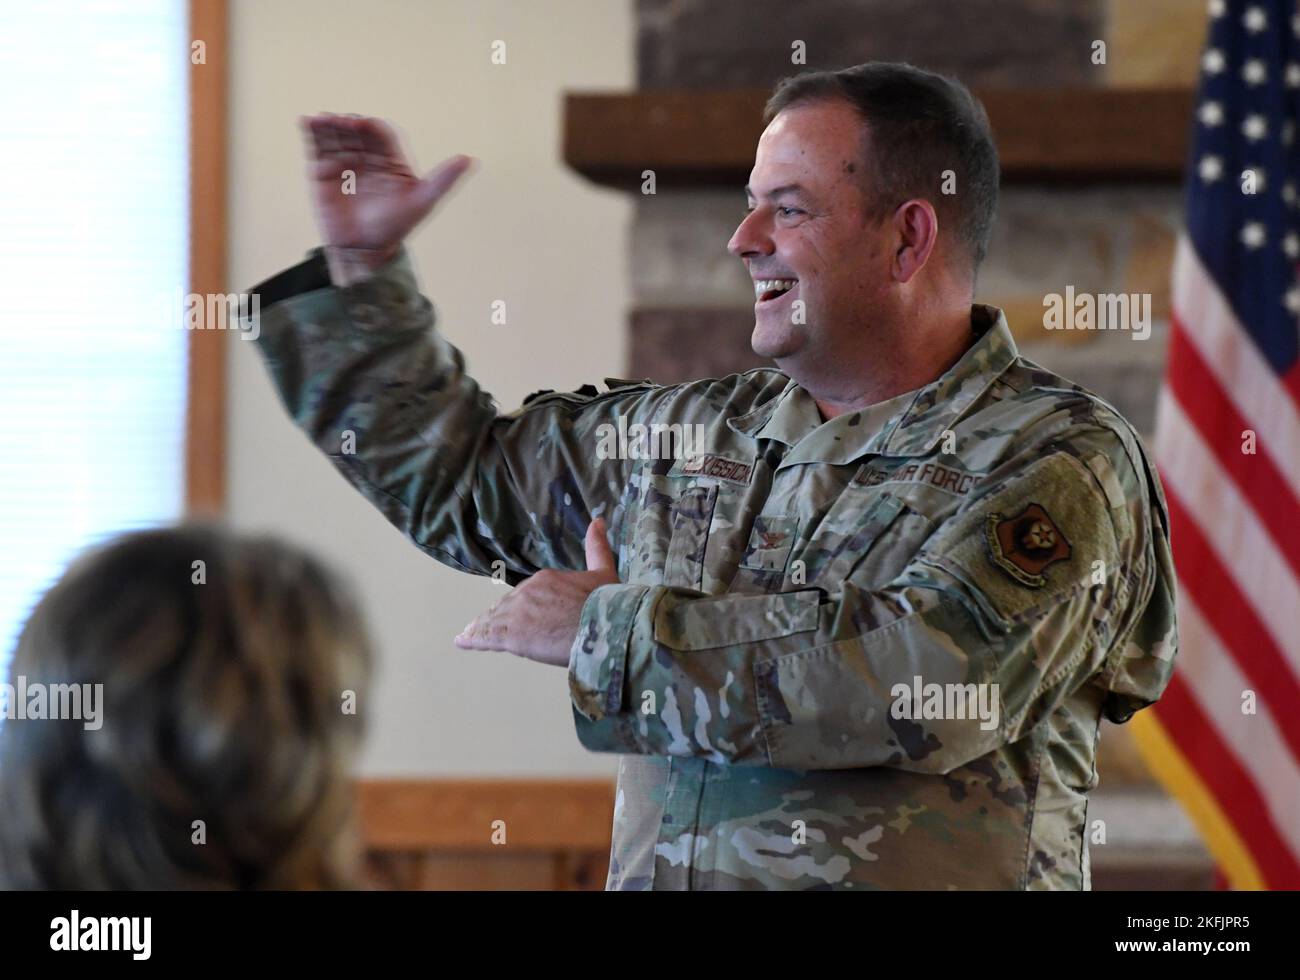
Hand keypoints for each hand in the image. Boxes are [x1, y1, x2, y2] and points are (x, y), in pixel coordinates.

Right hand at [300, 113, 473, 284]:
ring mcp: (343, 163)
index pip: (381, 134)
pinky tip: (306, 121)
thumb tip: (469, 159)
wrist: (363, 250)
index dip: (372, 126)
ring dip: (328, 124)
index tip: (362, 124)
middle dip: (348, 123)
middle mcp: (367, 157)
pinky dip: (310, 132)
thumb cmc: (396, 226)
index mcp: (390, 160)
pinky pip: (316, 147)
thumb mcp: (423, 202)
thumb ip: (443, 180)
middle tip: (340, 121)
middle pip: (356, 131)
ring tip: (322, 120)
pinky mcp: (322, 171)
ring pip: (335, 135)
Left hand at [454, 519, 620, 665]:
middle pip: (507, 607)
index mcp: (545, 579)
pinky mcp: (512, 636)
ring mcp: (517, 614)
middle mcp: (526, 593)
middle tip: (488, 627)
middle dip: (499, 617)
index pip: (525, 594)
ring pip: (494, 621)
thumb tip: (598, 520)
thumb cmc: (605, 603)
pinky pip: (486, 637)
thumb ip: (597, 547)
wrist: (601, 627)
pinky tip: (461, 641)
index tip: (518, 613)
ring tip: (469, 634)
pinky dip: (472, 639)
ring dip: (481, 628)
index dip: (521, 605)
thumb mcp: (604, 572)